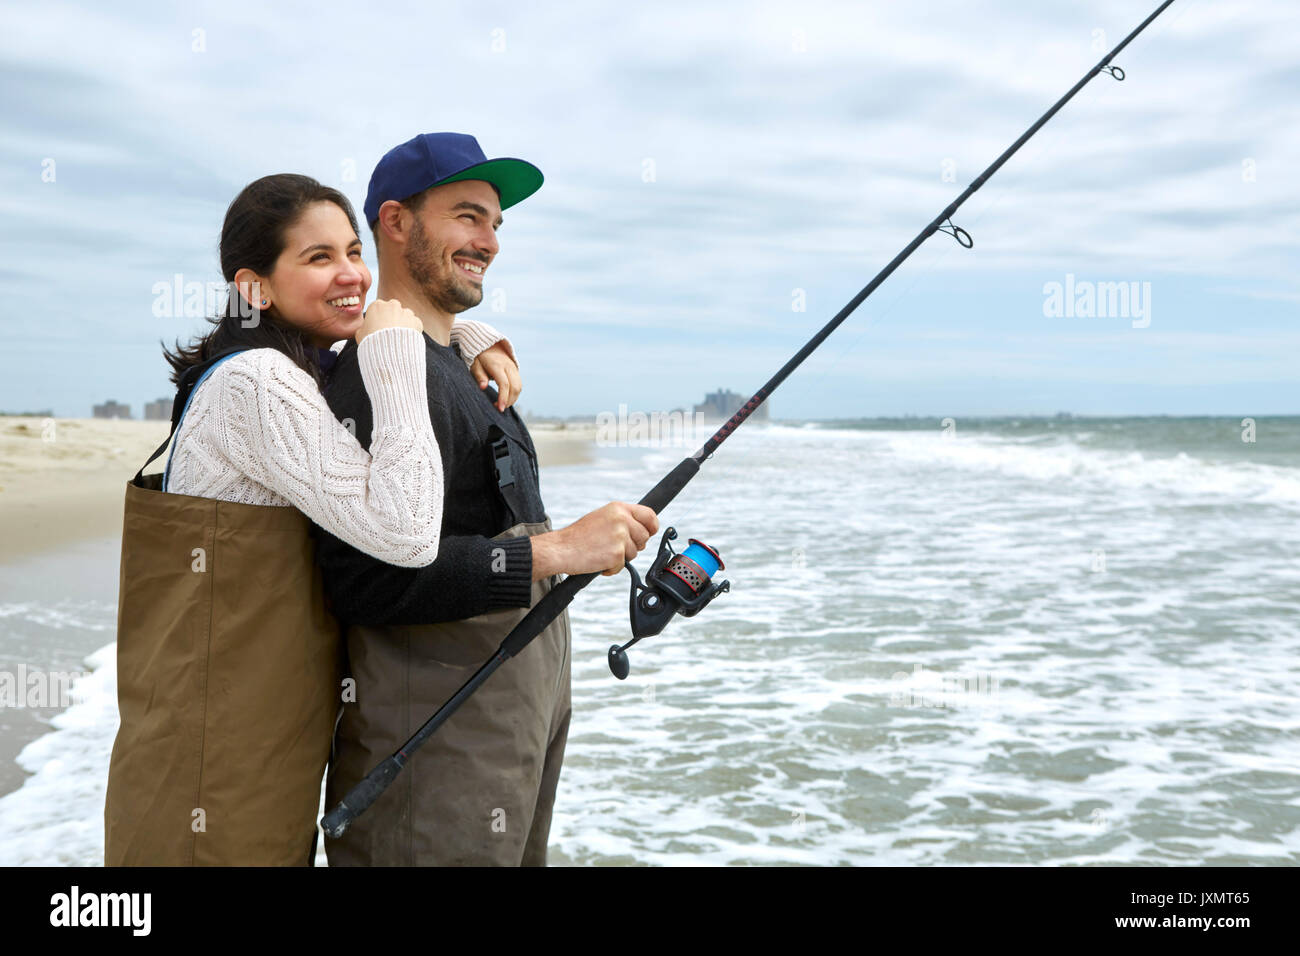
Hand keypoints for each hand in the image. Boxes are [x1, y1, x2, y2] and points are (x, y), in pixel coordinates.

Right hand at [356, 299, 422, 341]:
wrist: (388, 351)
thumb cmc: (371, 342)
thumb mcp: (359, 334)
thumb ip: (363, 327)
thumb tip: (364, 329)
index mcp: (377, 305)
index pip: (378, 309)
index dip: (378, 319)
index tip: (378, 328)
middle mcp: (393, 305)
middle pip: (393, 309)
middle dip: (392, 318)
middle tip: (390, 333)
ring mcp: (406, 312)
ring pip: (405, 316)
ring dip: (403, 324)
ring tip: (399, 338)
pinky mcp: (416, 321)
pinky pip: (415, 324)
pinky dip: (413, 331)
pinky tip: (407, 340)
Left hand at [472, 342, 520, 411]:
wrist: (489, 345)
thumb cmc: (479, 357)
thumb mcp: (475, 365)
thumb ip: (479, 376)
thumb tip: (483, 387)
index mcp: (497, 365)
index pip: (504, 384)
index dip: (503, 397)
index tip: (499, 408)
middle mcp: (508, 366)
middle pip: (515, 387)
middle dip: (509, 401)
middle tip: (498, 408)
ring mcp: (514, 368)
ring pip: (519, 387)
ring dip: (513, 399)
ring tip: (502, 405)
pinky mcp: (516, 370)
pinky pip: (519, 384)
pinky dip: (514, 394)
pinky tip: (506, 399)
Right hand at [530, 502, 659, 580]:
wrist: (561, 548)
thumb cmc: (578, 536)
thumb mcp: (601, 517)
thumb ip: (622, 520)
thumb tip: (642, 529)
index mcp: (618, 508)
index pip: (649, 515)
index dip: (652, 526)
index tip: (651, 532)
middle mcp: (621, 519)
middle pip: (644, 537)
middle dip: (633, 545)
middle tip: (614, 546)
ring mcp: (620, 536)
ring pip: (634, 553)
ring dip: (620, 557)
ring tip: (602, 552)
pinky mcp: (617, 553)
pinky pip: (623, 565)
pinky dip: (612, 568)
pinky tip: (598, 561)